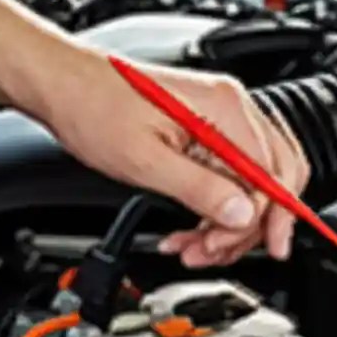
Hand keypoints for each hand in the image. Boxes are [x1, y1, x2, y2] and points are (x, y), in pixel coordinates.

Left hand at [43, 54, 308, 266]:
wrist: (63, 84)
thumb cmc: (92, 108)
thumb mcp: (145, 161)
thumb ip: (200, 190)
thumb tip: (241, 216)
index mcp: (223, 108)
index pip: (272, 175)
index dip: (266, 221)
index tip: (254, 250)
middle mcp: (229, 106)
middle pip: (273, 177)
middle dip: (247, 225)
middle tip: (212, 251)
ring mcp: (218, 116)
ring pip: (252, 180)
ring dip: (228, 221)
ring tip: (193, 246)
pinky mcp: (202, 127)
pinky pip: (228, 173)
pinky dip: (214, 205)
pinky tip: (189, 227)